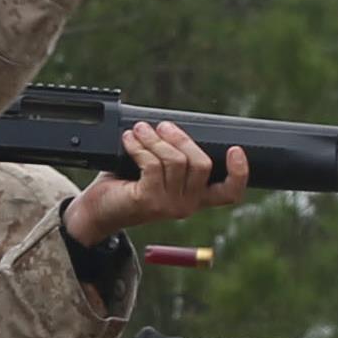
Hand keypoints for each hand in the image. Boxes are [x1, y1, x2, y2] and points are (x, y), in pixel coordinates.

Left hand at [63, 125, 247, 246]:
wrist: (97, 211)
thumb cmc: (126, 186)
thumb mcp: (156, 171)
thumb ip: (172, 156)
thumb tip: (173, 126)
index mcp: (196, 198)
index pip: (230, 192)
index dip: (240, 172)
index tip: (235, 149)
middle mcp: (188, 205)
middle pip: (201, 164)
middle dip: (181, 138)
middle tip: (162, 126)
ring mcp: (170, 206)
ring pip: (175, 161)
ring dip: (155, 139)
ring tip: (139, 130)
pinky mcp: (150, 201)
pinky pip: (152, 164)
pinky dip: (140, 146)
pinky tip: (129, 140)